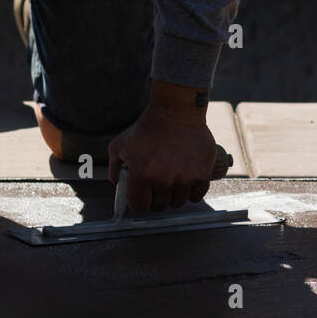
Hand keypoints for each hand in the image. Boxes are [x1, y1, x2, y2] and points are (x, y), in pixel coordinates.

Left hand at [108, 82, 218, 214]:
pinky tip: (187, 182)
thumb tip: (116, 182)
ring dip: (174, 195)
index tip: (143, 198)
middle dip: (157, 199)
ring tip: (173, 181)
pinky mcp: (202, 173)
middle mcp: (163, 179)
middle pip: (160, 205)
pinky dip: (192, 192)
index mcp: (142, 174)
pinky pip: (197, 196)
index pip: (140, 206)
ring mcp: (184, 177)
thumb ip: (114, 166)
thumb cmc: (147, 127)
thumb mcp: (121, 144)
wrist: (176, 111)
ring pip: (178, 201)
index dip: (140, 203)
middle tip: (158, 186)